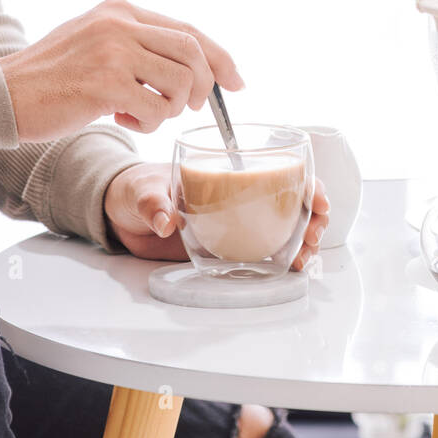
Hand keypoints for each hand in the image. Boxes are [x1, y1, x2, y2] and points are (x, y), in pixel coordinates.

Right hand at [0, 0, 243, 141]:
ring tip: (143, 115)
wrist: (2, 94)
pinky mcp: (105, 83)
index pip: (188, 29)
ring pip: (181, 81)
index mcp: (120, 9)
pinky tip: (123, 121)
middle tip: (186, 109)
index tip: (237, 82)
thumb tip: (191, 63)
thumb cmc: (51, 78)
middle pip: (193, 51)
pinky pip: (156, 109)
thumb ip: (136, 44)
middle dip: (203, 87)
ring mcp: (113, 50)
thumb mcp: (94, 41)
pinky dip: (149, 124)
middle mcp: (119, 22)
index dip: (219, 57)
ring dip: (170, 109)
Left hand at [103, 164, 332, 271]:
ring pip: (285, 228)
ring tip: (306, 256)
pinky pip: (264, 250)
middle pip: (291, 201)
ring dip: (304, 240)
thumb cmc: (135, 187)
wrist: (121, 212)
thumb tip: (165, 222)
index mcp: (226, 173)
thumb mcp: (143, 190)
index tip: (316, 199)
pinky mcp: (227, 246)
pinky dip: (284, 257)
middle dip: (314, 217)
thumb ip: (153, 204)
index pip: (277, 171)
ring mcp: (235, 223)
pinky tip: (294, 266)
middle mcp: (239, 196)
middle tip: (315, 234)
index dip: (305, 183)